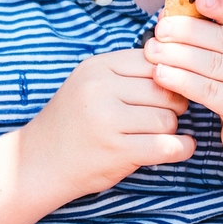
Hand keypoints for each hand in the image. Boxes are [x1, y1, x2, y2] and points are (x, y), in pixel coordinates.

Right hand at [23, 48, 194, 200]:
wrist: (40, 161)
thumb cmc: (72, 122)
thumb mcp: (89, 84)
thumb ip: (126, 73)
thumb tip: (178, 67)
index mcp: (96, 67)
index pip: (153, 62)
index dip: (167, 78)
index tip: (164, 92)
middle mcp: (100, 89)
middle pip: (165, 91)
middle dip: (172, 105)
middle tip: (163, 116)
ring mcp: (107, 120)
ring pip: (167, 119)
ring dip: (169, 130)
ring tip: (153, 134)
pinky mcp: (118, 150)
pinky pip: (168, 146)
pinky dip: (182, 148)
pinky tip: (180, 147)